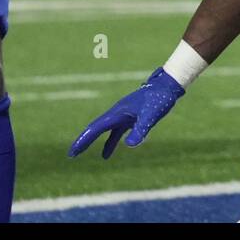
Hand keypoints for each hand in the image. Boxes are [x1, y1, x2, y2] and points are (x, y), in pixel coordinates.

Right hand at [69, 68, 184, 158]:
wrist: (167, 86)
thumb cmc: (159, 98)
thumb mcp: (151, 115)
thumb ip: (141, 129)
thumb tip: (129, 145)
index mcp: (118, 113)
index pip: (96, 128)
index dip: (84, 140)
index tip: (73, 152)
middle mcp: (117, 113)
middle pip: (96, 129)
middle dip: (83, 141)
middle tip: (72, 154)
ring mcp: (123, 115)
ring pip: (104, 131)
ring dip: (93, 142)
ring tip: (81, 154)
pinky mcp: (130, 117)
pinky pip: (115, 132)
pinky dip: (110, 142)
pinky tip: (107, 154)